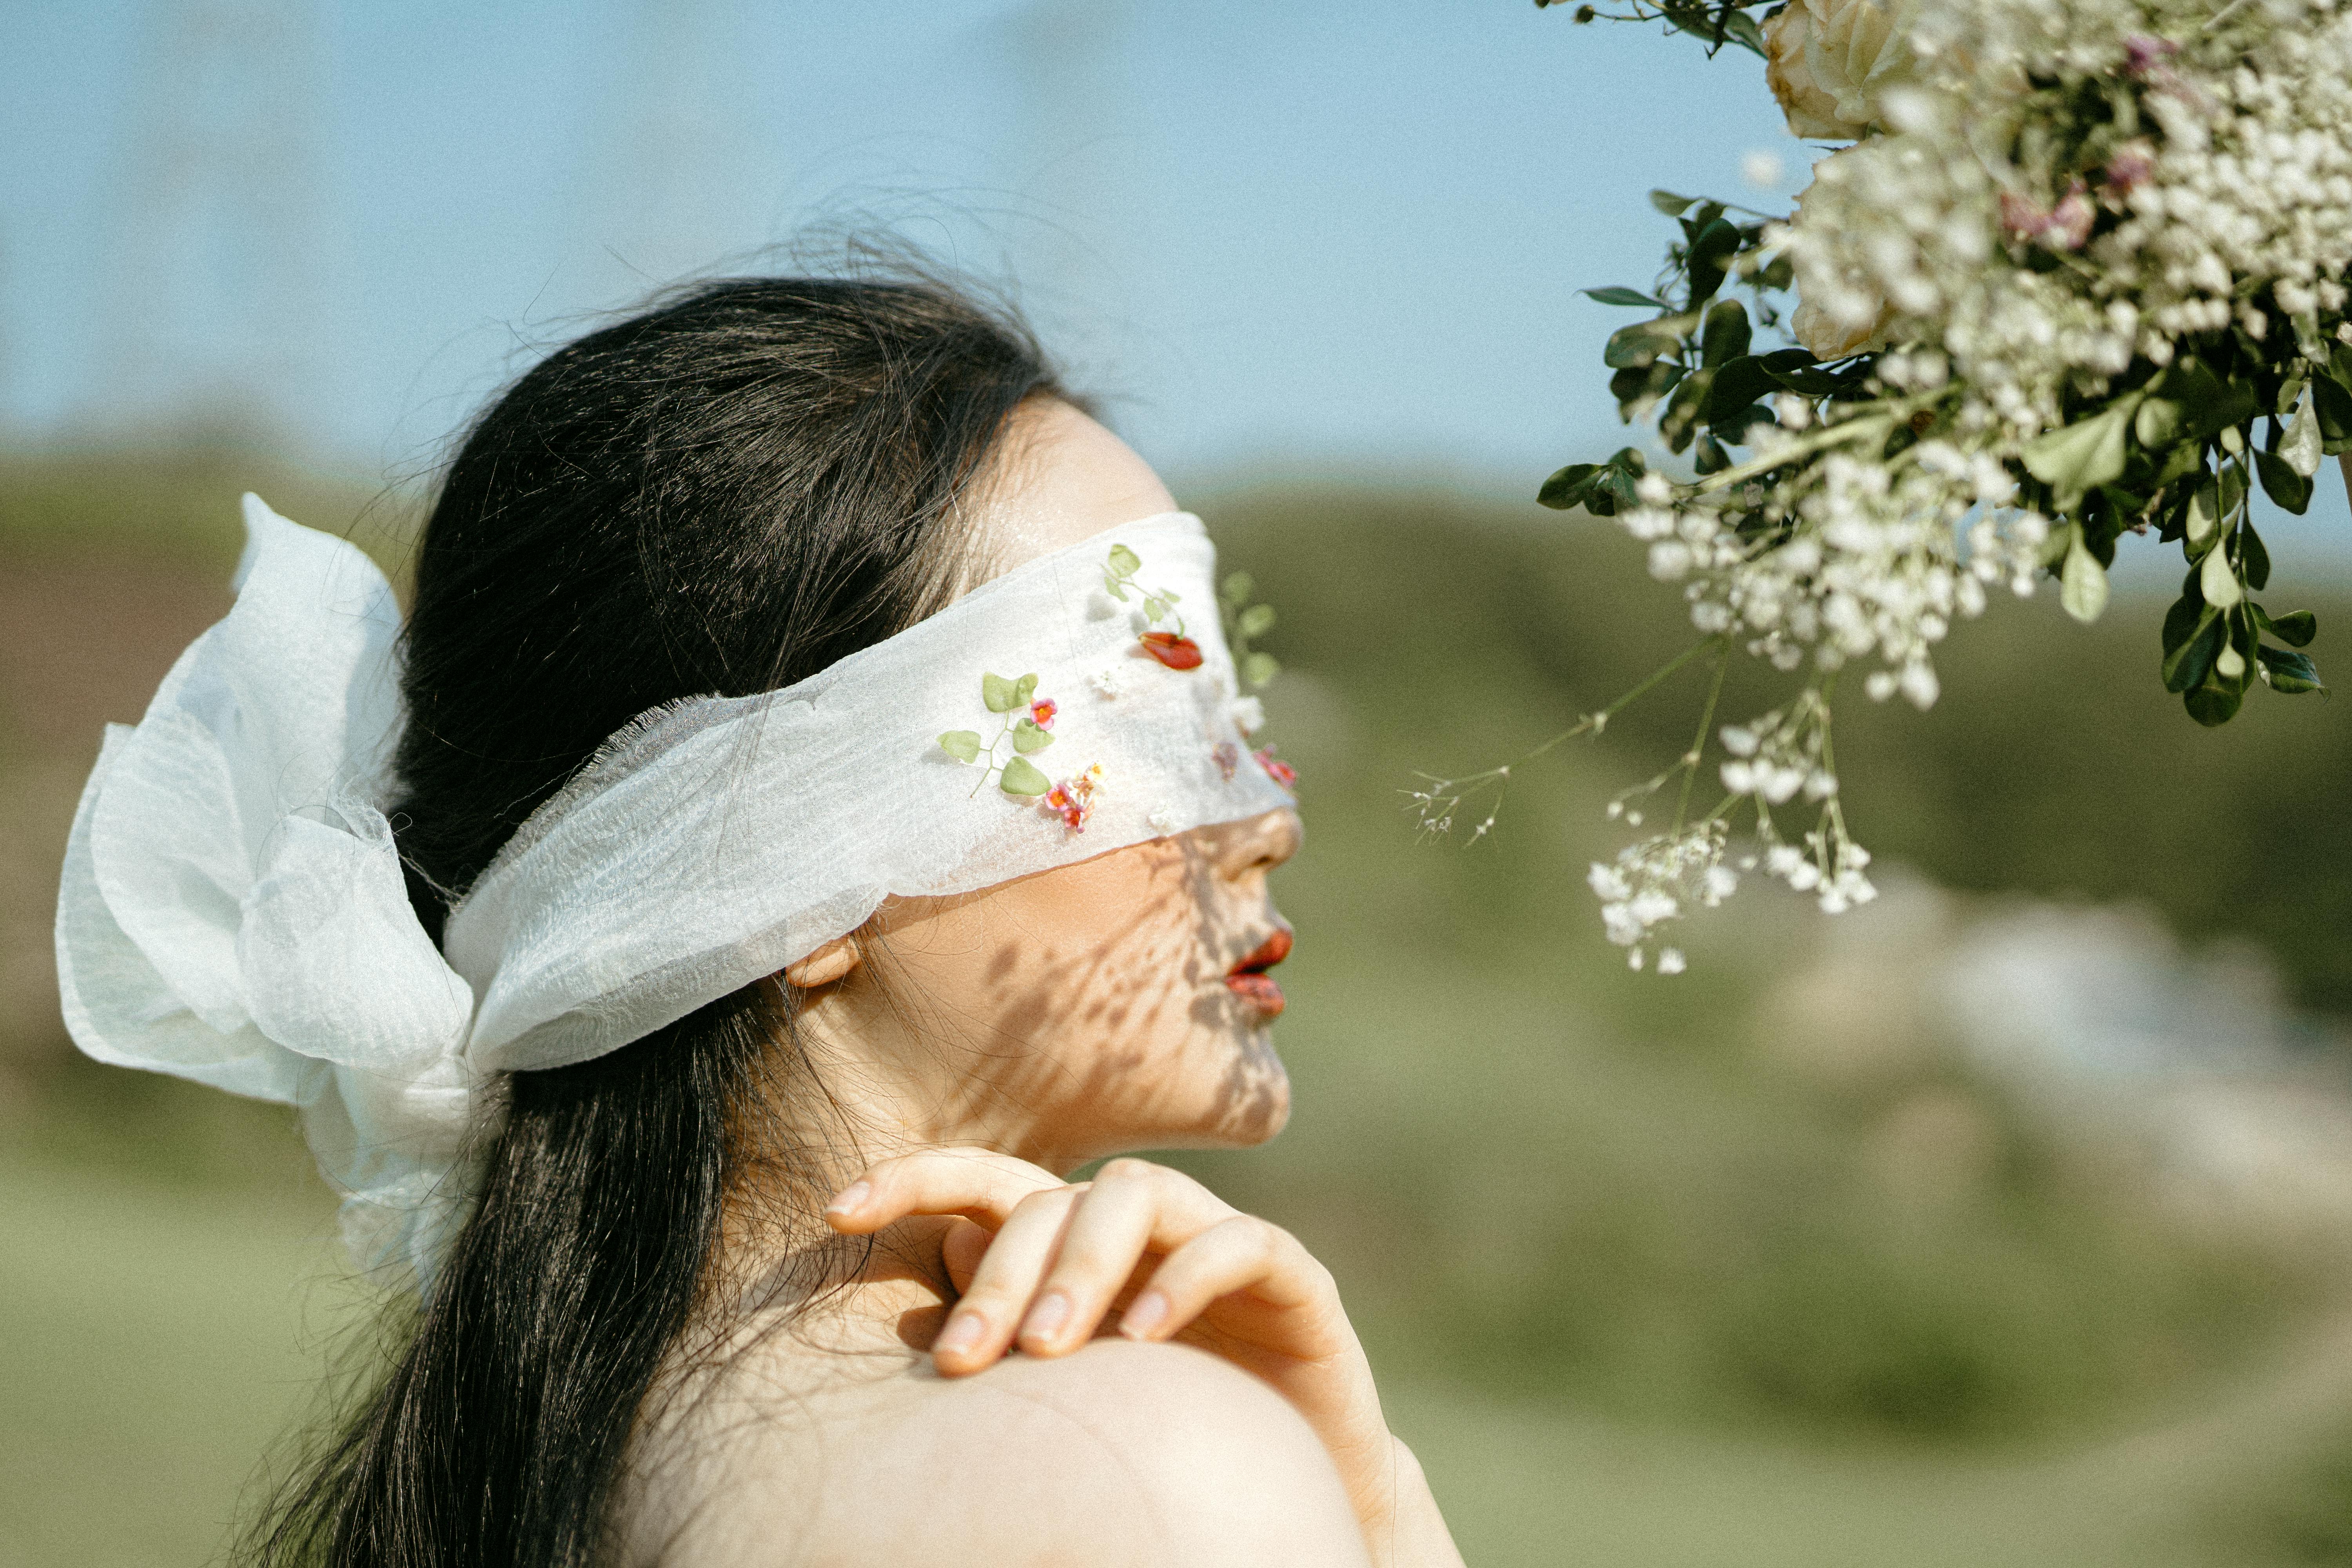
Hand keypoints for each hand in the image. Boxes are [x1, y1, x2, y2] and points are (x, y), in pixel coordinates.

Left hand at [823, 1149, 1458, 1565]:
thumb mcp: (1070, 1386)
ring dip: (1081, 1268)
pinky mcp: (1291, 1274)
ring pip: (1135, 1197)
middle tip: (963, 1363)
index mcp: (1078, 1245)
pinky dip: (1185, 1280)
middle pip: (1054, 1200)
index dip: (912, 1179)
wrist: (1291, 1481)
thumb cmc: (1164, 1435)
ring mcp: (1216, 1238)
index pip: (989, 1183)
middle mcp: (1142, 1227)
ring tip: (1048, 1350)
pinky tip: (1143, 1337)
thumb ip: (1011, 1325)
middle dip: (1001, 1276)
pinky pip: (1238, 1243)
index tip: (836, 1211)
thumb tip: (943, 1265)